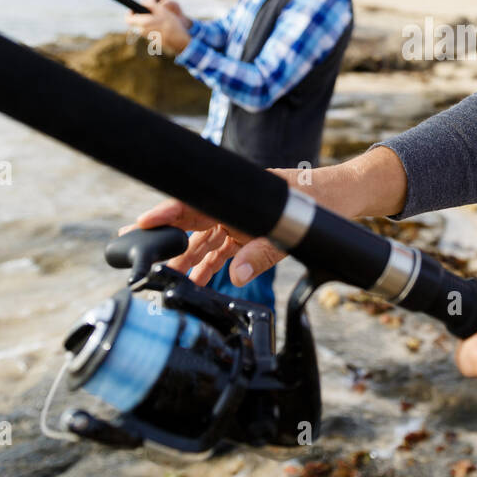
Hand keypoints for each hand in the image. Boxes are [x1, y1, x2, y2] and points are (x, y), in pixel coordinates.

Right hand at [120, 165, 359, 287]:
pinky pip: (221, 253)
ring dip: (184, 260)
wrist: (344, 196)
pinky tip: (193, 283)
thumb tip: (236, 274)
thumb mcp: (296, 226)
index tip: (142, 224)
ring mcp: (239, 221)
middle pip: (190, 222)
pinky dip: (208, 268)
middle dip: (161, 235)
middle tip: (132, 248)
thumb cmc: (322, 199)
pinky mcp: (247, 235)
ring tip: (161, 278)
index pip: (196, 203)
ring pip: (203, 242)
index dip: (167, 213)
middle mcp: (235, 206)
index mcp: (241, 193)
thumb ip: (265, 252)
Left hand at [125, 0, 191, 54]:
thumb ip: (149, 3)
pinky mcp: (153, 40)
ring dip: (149, 20)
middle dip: (141, 15)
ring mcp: (147, 37)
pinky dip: (154, 26)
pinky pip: (150, 31)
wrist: (179, 40)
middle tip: (150, 12)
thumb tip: (142, 2)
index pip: (128, 18)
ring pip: (143, 26)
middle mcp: (142, 31)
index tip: (135, 9)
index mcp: (142, 23)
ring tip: (159, 17)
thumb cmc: (170, 23)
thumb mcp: (160, 9)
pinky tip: (163, 25)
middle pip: (136, 22)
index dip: (130, 12)